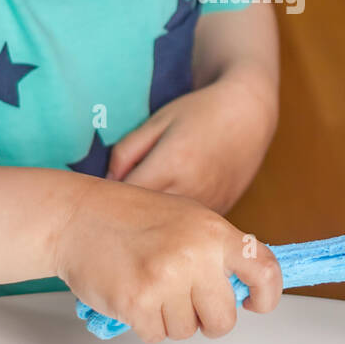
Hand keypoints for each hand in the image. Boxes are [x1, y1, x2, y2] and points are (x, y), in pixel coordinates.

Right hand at [52, 179, 281, 342]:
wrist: (77, 217)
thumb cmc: (129, 216)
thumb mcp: (188, 218)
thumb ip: (218, 249)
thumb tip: (244, 287)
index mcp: (213, 231)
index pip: (265, 270)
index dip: (267, 295)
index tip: (255, 303)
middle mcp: (195, 255)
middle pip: (224, 319)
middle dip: (207, 318)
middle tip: (185, 299)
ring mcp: (166, 280)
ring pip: (188, 331)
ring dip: (171, 319)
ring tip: (151, 287)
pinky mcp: (138, 302)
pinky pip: (157, 335)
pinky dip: (145, 323)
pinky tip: (134, 295)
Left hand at [106, 69, 277, 214]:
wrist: (249, 116)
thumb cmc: (199, 113)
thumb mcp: (156, 122)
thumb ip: (125, 153)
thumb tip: (107, 186)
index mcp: (172, 164)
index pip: (124, 198)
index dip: (106, 200)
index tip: (95, 198)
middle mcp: (192, 190)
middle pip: (145, 221)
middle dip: (125, 217)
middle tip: (109, 210)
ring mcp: (209, 206)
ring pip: (167, 231)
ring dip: (149, 225)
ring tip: (138, 210)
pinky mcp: (220, 214)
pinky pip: (188, 230)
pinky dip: (172, 225)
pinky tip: (165, 213)